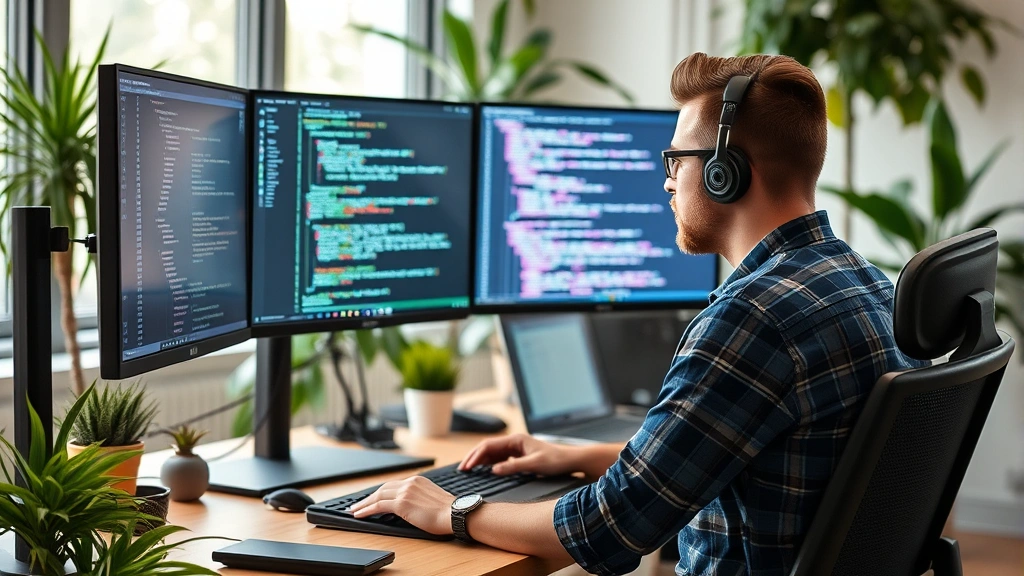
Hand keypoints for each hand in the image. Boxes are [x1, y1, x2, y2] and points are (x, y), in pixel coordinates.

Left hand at [350, 476, 455, 535]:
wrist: (455, 513)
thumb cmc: (448, 512)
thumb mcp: (432, 499)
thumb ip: (419, 498)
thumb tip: (411, 507)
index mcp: (418, 480)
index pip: (394, 485)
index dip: (381, 492)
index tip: (373, 498)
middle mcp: (410, 482)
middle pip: (383, 488)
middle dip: (369, 496)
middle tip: (359, 503)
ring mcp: (405, 492)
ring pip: (378, 496)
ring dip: (364, 503)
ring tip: (355, 509)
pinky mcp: (401, 503)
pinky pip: (378, 505)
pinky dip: (367, 509)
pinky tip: (360, 514)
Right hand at [459, 433, 578, 475]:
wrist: (570, 460)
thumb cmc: (555, 460)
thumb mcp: (534, 465)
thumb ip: (513, 467)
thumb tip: (493, 470)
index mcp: (516, 439)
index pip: (489, 445)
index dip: (475, 456)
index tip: (466, 467)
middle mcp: (514, 442)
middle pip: (487, 448)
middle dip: (474, 457)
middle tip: (462, 469)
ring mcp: (516, 448)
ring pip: (492, 453)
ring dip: (480, 460)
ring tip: (468, 470)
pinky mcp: (519, 455)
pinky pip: (499, 458)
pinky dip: (489, 463)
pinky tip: (483, 471)